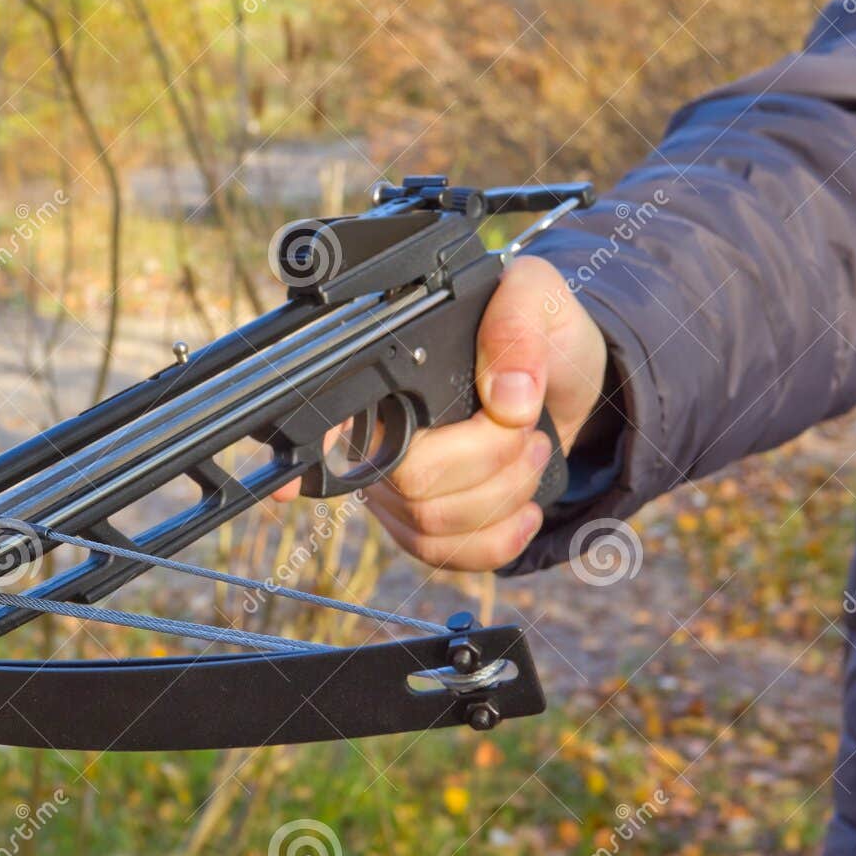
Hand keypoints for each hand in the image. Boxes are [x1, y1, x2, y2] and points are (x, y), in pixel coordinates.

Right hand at [272, 256, 607, 570]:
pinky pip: (444, 555)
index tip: (286, 489)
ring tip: (530, 448)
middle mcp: (374, 432)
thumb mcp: (539, 299)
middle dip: (488, 458)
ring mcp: (394, 486)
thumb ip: (519, 325)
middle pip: (408, 481)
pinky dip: (498, 540)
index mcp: (387, 370)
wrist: (568, 381)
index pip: (328, 415)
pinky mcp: (422, 526)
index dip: (308, 454)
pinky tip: (525, 512)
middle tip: (524, 425)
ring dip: (504, 493)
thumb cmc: (540, 333)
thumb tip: (507, 399)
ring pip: (430, 524)